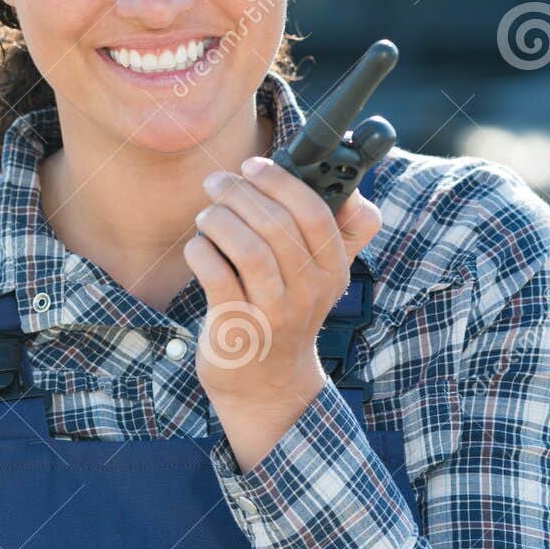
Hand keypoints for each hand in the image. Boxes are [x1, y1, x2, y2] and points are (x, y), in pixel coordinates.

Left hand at [183, 155, 380, 432]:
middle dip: (240, 192)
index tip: (254, 164)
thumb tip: (352, 188)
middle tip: (216, 182)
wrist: (265, 383)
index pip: (316, 212)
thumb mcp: (321, 278)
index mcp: (333, 269)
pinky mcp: (239, 326)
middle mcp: (310, 290)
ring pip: (248, 248)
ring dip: (219, 220)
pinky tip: (197, 248)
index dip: (282, 181)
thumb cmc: (285, 313)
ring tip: (206, 216)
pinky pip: (217, 275)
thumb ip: (339, 234)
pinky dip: (201, 252)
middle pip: (276, 224)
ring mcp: (275, 311)